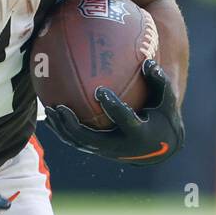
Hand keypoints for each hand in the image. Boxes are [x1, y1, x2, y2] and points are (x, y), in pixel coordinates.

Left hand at [44, 59, 184, 164]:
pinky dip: (63, 130)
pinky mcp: (97, 151)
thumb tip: (148, 62)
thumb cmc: (162, 116)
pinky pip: (76, 141)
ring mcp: (106, 152)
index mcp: (139, 133)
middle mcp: (119, 146)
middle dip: (73, 125)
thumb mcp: (166, 100)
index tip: (99, 89)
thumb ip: (159, 81)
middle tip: (60, 107)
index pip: (124, 119)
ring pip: (79, 143)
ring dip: (62, 129)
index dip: (112, 106)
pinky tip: (51, 114)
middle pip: (91, 139)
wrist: (157, 147)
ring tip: (49, 110)